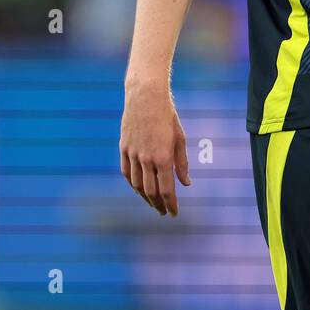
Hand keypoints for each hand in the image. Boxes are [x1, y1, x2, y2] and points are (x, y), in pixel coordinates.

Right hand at [120, 81, 191, 215]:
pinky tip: (139, 190)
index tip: (174, 213)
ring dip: (145, 198)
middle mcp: (146, 158)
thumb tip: (186, 184)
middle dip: (158, 205)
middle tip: (164, 212)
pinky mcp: (124, 148)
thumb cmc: (167, 116)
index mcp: (163, 157)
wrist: (145, 96)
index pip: (166, 190)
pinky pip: (127, 172)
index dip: (170, 204)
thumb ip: (182, 164)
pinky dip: (133, 185)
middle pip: (151, 192)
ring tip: (153, 204)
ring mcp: (133, 154)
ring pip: (137, 185)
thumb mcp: (180, 138)